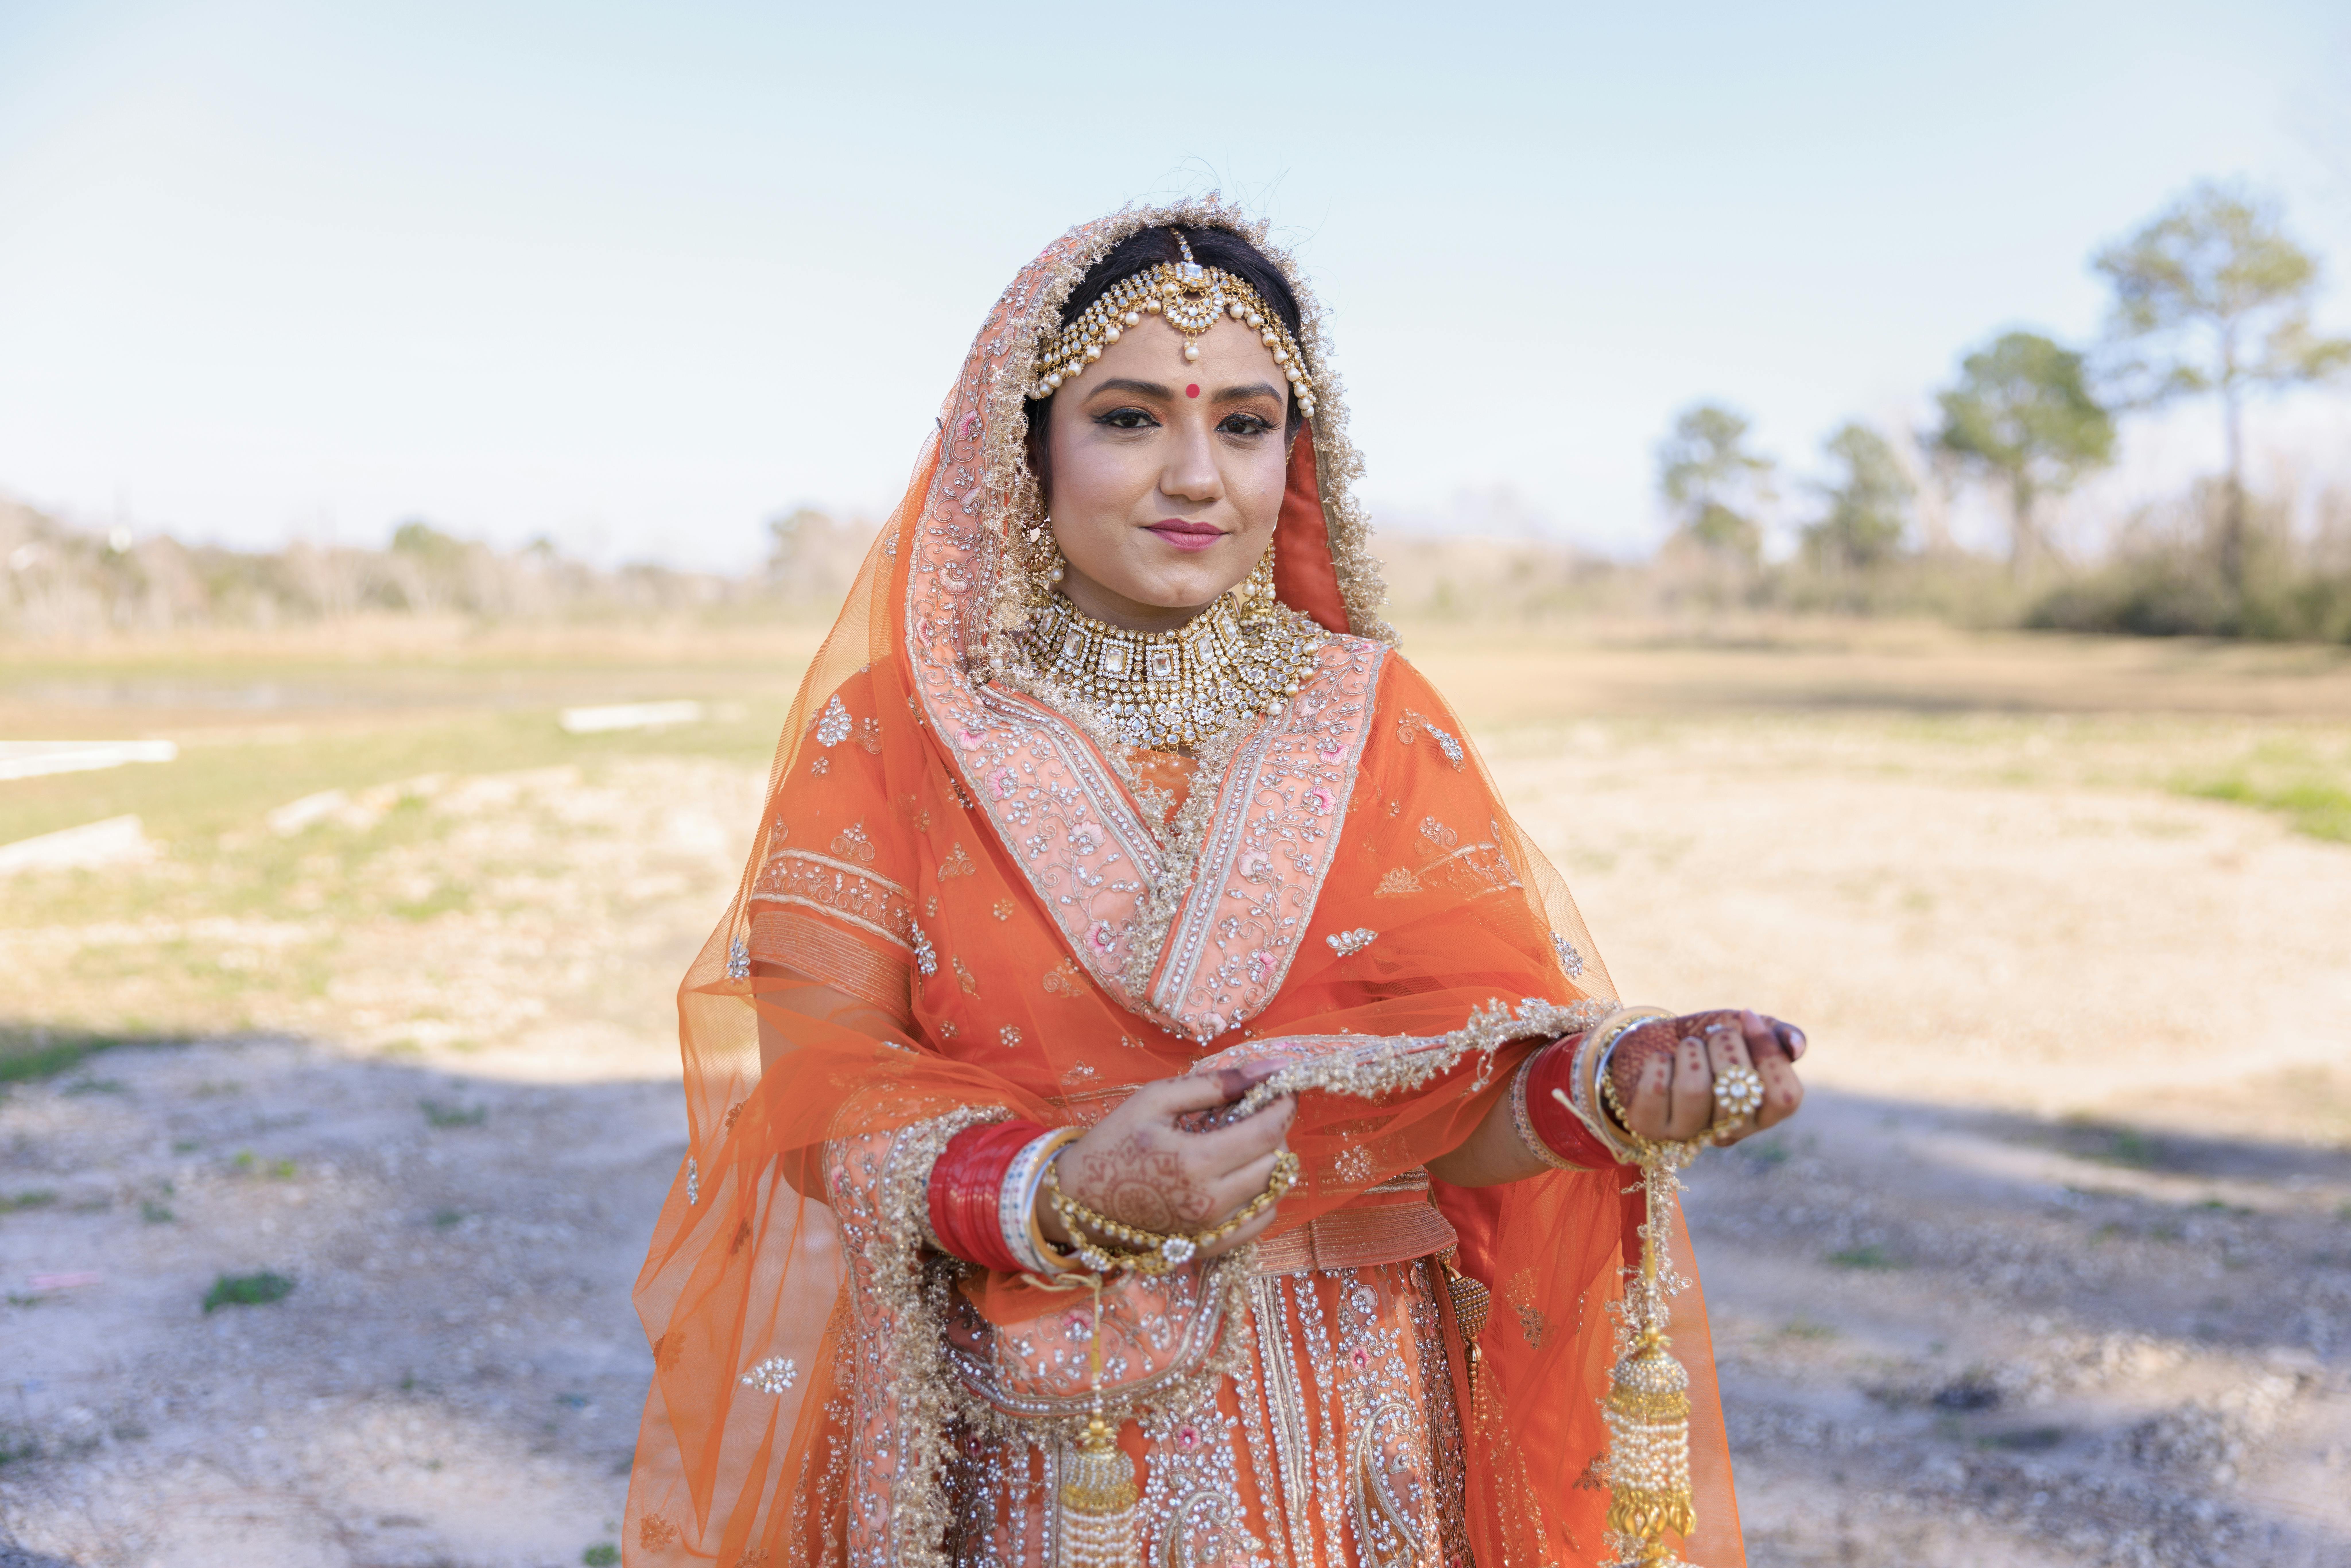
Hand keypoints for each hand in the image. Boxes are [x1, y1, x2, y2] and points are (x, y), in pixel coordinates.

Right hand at [1041, 1064, 1294, 1260]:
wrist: (1080, 1200)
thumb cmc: (1114, 1142)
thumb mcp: (1155, 1100)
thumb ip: (1213, 1084)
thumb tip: (1266, 1070)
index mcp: (1195, 1162)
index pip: (1268, 1133)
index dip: (1284, 1106)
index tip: (1283, 1089)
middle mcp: (1210, 1202)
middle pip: (1276, 1165)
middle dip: (1275, 1133)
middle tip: (1255, 1115)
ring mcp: (1211, 1230)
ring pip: (1273, 1194)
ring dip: (1270, 1165)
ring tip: (1243, 1146)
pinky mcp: (1210, 1247)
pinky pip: (1260, 1223)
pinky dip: (1262, 1197)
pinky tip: (1240, 1178)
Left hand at [1608, 1009, 1804, 1146]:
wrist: (1652, 1045)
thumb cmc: (1707, 1041)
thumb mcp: (1745, 1033)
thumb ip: (1779, 1036)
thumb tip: (1796, 1046)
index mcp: (1759, 1114)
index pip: (1786, 1098)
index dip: (1770, 1053)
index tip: (1747, 1015)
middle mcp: (1727, 1132)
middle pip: (1739, 1089)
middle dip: (1725, 1043)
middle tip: (1714, 1033)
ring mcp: (1687, 1135)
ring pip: (1695, 1090)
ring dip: (1691, 1051)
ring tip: (1688, 1047)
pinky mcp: (1649, 1128)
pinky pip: (1656, 1089)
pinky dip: (1659, 1062)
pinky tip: (1662, 1062)